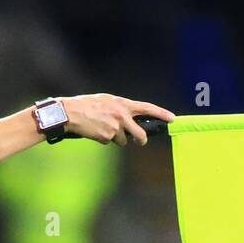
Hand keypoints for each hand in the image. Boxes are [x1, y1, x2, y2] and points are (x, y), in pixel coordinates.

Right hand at [61, 93, 175, 144]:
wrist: (71, 113)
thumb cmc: (87, 105)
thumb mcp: (107, 100)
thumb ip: (120, 108)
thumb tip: (129, 118)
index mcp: (123, 104)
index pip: (147, 108)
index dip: (161, 113)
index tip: (172, 118)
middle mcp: (122, 116)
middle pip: (139, 134)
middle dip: (140, 140)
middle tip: (139, 141)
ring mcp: (115, 128)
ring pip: (122, 140)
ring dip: (115, 138)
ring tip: (102, 128)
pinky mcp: (107, 138)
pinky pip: (110, 142)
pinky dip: (104, 139)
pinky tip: (95, 131)